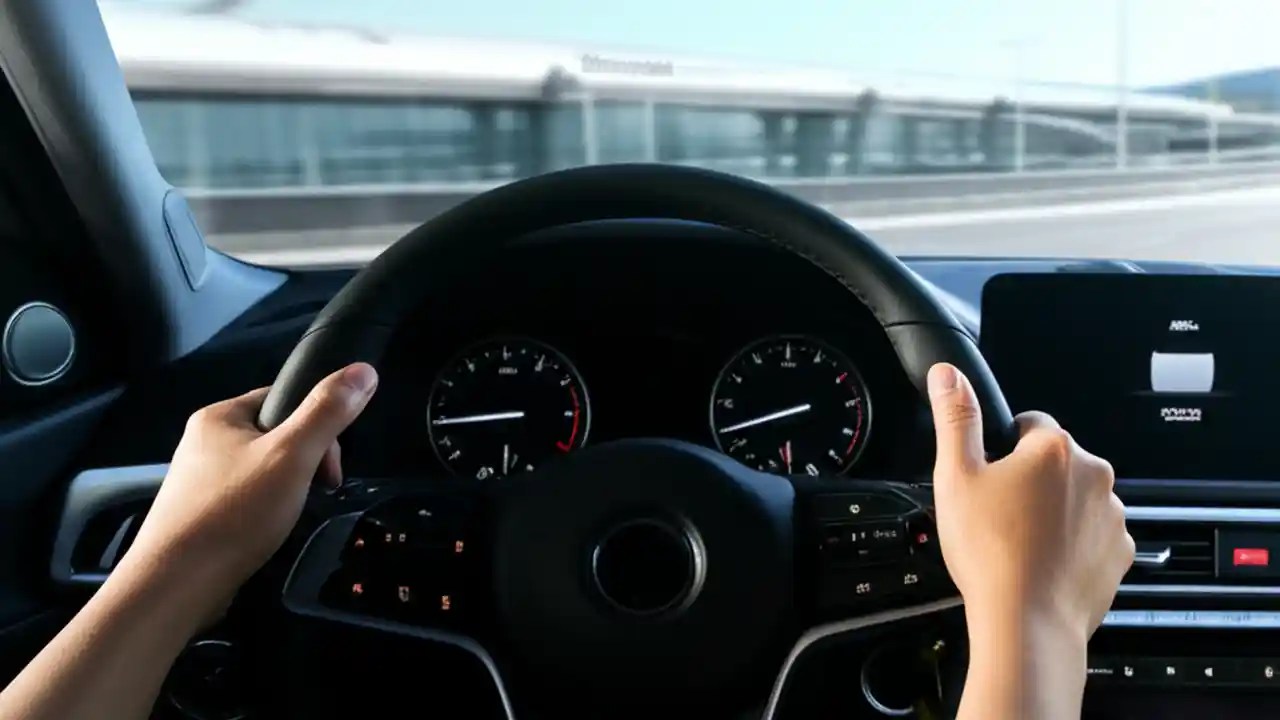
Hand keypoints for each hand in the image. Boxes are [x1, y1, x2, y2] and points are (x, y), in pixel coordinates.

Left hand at [117, 363, 378, 619]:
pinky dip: (263, 514)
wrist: (176, 584)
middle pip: (275, 437)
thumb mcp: (293, 455)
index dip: (317, 426)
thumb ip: (328, 412)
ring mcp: (197, 481)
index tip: (330, 468)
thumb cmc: (235, 512)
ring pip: (263, 472)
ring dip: (286, 491)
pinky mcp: (197, 516)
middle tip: (315, 495)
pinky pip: (245, 501)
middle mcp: (203, 442)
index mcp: (219, 416)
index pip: (282, 400)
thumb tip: (363, 370)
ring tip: (288, 519)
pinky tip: (266, 534)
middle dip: (304, 464)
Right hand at [928, 362, 1132, 640]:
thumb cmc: (991, 553)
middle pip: (1055, 462)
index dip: (1002, 446)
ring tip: (1018, 542)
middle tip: (997, 512)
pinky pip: (1092, 535)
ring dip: (1052, 511)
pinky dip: (1071, 544)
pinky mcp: (1119, 552)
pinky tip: (1042, 561)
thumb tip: (948, 375)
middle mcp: (1094, 475)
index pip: (1030, 423)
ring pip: (1074, 499)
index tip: (989, 476)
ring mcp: (1111, 516)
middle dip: (1029, 480)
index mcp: (1054, 449)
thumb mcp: (955, 476)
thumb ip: (955, 418)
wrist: (1027, 623)